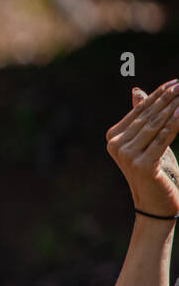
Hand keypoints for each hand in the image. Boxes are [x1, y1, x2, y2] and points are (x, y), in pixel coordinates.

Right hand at [107, 80, 178, 218]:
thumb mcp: (148, 142)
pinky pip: (162, 139)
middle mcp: (116, 145)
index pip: (139, 110)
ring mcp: (127, 155)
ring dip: (173, 108)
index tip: (174, 81)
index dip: (157, 94)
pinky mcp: (142, 165)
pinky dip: (175, 125)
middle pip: (147, 116)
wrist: (155, 204)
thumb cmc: (154, 171)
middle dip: (167, 98)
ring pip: (155, 125)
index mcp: (113, 137)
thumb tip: (136, 90)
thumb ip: (141, 117)